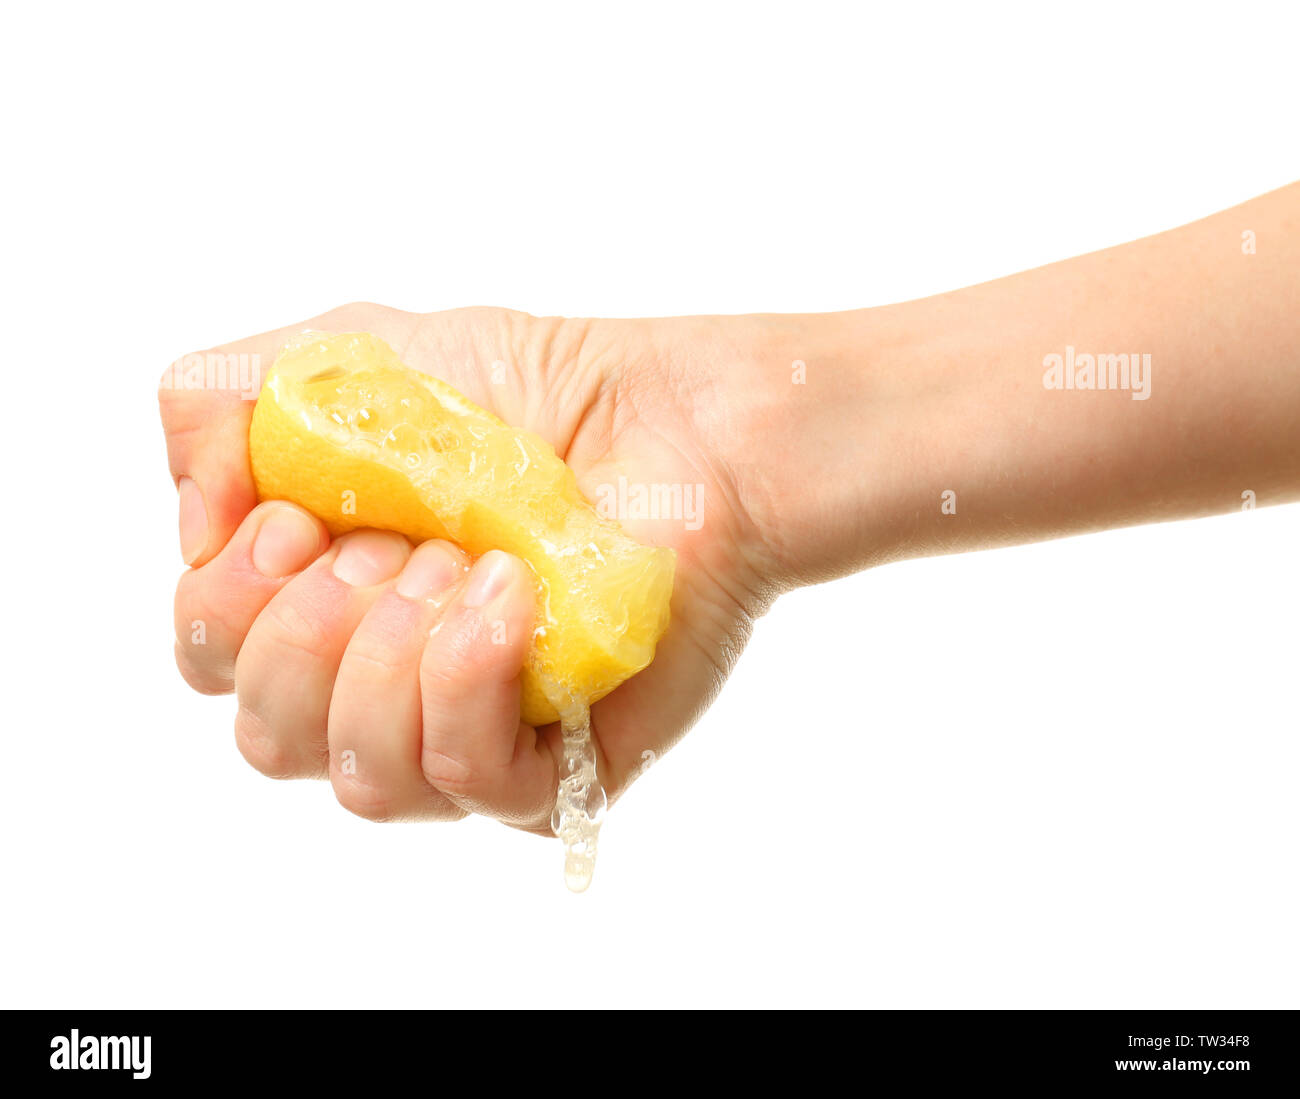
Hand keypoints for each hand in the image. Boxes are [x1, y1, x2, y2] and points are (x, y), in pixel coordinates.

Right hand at [160, 303, 775, 830]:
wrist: (670, 415)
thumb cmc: (524, 391)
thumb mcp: (344, 360)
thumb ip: (218, 409)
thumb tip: (195, 533)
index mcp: (323, 602)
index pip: (212, 661)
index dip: (226, 601)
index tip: (296, 520)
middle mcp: (385, 684)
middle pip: (268, 738)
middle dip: (312, 630)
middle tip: (394, 544)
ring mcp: (469, 734)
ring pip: (360, 780)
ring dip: (391, 655)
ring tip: (460, 563)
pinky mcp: (556, 764)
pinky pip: (466, 777)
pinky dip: (467, 674)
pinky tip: (511, 594)